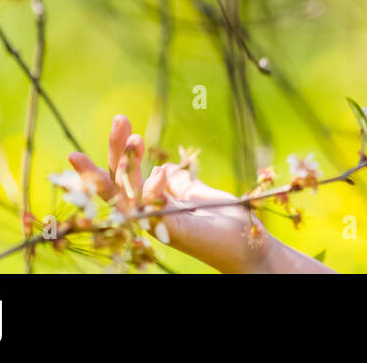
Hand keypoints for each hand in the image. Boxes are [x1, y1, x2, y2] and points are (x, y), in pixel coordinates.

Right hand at [66, 114, 272, 273]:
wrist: (250, 247)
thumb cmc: (225, 223)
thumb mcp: (200, 194)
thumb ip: (180, 183)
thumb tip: (163, 167)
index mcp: (154, 205)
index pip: (125, 177)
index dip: (119, 151)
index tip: (121, 120)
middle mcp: (150, 215)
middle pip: (119, 183)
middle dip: (115, 151)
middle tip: (120, 118)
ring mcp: (159, 224)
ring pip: (128, 196)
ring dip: (127, 166)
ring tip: (135, 138)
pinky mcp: (174, 231)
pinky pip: (154, 211)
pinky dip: (153, 191)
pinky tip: (159, 172)